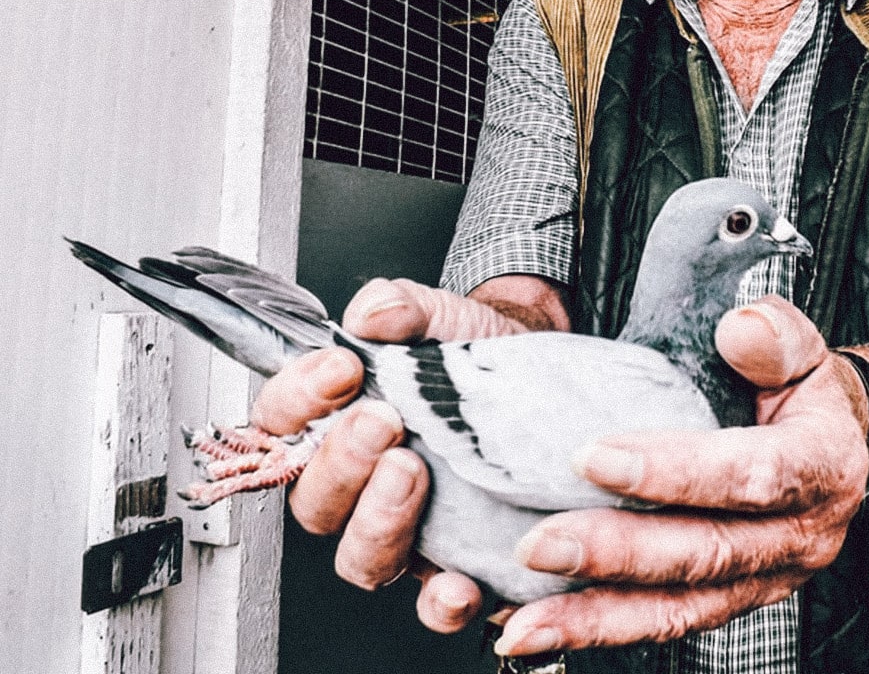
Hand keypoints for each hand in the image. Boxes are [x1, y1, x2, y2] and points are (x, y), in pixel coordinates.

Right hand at [251, 276, 534, 632]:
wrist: (545, 380)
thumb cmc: (478, 354)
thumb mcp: (444, 316)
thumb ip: (403, 307)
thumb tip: (374, 313)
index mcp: (338, 423)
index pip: (280, 423)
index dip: (297, 400)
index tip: (341, 368)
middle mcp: (361, 486)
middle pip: (313, 500)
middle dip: (341, 460)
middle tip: (383, 420)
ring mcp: (405, 529)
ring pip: (360, 557)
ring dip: (378, 521)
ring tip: (413, 472)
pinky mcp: (456, 563)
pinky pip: (433, 604)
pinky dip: (441, 601)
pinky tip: (460, 579)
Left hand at [496, 296, 868, 655]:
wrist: (836, 447)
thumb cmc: (803, 392)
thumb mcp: (802, 351)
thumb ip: (775, 337)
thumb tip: (741, 327)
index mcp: (821, 467)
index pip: (749, 475)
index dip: (674, 472)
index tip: (592, 458)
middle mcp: (801, 537)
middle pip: (705, 553)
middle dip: (616, 554)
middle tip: (539, 545)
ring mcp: (766, 580)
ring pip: (680, 609)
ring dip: (596, 618)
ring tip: (523, 625)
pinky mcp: (731, 602)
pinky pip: (666, 624)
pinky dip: (600, 631)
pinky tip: (538, 632)